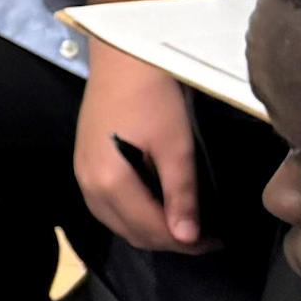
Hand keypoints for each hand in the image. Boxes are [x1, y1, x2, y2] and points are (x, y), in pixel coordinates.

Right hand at [72, 15, 204, 251]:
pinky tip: (156, 206)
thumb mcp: (175, 146)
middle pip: (131, 233)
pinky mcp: (84, 164)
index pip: (150, 230)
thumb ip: (180, 194)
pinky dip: (134, 216)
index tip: (218, 241)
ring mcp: (82, 175)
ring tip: (185, 224)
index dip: (185, 243)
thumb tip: (187, 238)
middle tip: (207, 236)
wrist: (122, 58)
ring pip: (117, 223)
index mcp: (109, 182)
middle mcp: (88, 185)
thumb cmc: (154, 97)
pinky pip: (108, 207)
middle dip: (169, 241)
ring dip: (150, 230)